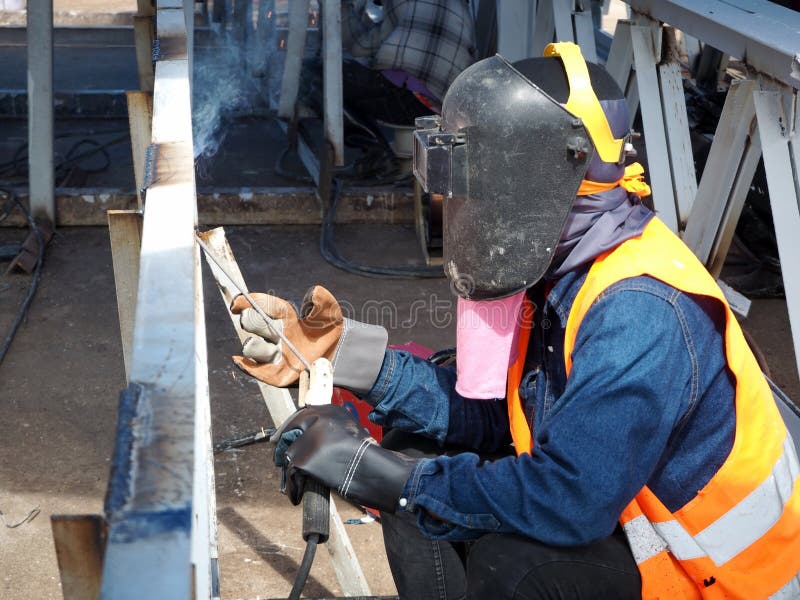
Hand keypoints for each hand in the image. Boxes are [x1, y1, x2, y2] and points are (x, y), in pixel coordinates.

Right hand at [230, 285, 388, 393]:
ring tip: (267, 347)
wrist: (339, 355)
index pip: (262, 305)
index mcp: (283, 315)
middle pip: (253, 323)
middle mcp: (274, 332)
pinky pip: (256, 369)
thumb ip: (323, 302)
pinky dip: (246, 365)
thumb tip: (315, 292)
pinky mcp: (274, 372)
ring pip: (253, 346)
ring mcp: (273, 352)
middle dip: (253, 322)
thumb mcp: (330, 313)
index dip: (248, 302)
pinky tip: (239, 360)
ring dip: (256, 345)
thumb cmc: (330, 330)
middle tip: (267, 326)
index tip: (238, 302)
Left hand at [271, 405, 416, 512]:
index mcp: (329, 410)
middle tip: (278, 459)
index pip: (300, 416)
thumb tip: (307, 436)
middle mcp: (317, 419)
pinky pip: (291, 475)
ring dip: (290, 468)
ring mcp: (309, 439)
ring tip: (293, 480)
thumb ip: (329, 429)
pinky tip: (296, 496)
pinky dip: (293, 488)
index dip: (288, 429)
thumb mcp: (350, 430)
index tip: (280, 439)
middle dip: (282, 446)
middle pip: (289, 432)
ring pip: (288, 454)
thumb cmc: (367, 455)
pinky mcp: (304, 459)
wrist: (375, 470)